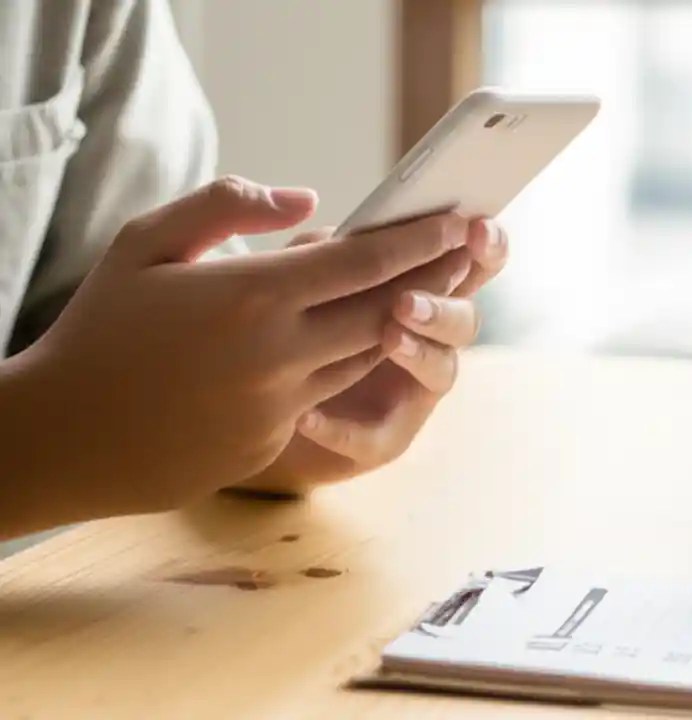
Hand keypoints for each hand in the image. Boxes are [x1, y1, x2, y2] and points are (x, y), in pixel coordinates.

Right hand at [3, 176, 466, 529]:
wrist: (70, 434)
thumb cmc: (102, 327)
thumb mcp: (146, 241)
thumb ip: (228, 206)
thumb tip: (308, 201)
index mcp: (252, 296)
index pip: (363, 262)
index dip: (418, 240)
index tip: (455, 220)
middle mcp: (280, 353)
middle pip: (386, 309)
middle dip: (435, 277)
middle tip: (471, 251)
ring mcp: (282, 402)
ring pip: (368, 353)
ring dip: (406, 319)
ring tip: (434, 287)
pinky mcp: (277, 439)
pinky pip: (334, 390)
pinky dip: (356, 358)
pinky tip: (373, 335)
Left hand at [237, 217, 507, 492]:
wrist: (249, 403)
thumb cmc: (279, 329)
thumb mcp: (292, 276)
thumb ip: (319, 249)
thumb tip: (340, 233)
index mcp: (423, 289)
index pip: (471, 263)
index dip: (485, 246)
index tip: (474, 228)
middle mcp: (430, 339)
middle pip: (464, 319)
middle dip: (443, 306)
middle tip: (406, 301)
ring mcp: (413, 390)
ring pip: (441, 371)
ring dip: (419, 353)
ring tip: (387, 338)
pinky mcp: (383, 439)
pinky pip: (379, 437)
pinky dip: (346, 429)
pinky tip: (308, 419)